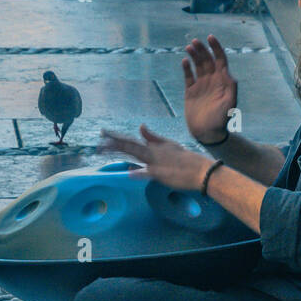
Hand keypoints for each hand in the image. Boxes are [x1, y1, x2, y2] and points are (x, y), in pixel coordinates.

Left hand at [98, 125, 212, 192]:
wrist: (201, 170)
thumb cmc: (185, 159)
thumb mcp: (169, 145)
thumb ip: (153, 138)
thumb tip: (141, 127)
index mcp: (153, 146)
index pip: (131, 141)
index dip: (116, 137)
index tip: (104, 134)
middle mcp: (151, 152)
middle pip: (129, 145)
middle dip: (112, 142)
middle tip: (99, 137)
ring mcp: (155, 162)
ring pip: (134, 154)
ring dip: (119, 150)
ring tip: (105, 148)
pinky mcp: (161, 173)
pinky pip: (148, 173)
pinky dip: (139, 172)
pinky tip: (129, 172)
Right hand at [182, 34, 238, 144]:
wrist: (207, 133)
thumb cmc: (221, 120)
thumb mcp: (230, 104)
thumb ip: (231, 89)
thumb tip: (229, 74)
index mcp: (223, 80)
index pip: (220, 59)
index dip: (216, 47)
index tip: (210, 37)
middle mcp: (212, 80)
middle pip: (207, 59)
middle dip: (202, 49)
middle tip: (194, 42)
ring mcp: (201, 85)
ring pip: (197, 65)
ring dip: (194, 55)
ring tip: (189, 47)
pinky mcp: (191, 91)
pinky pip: (188, 76)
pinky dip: (186, 68)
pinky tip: (184, 61)